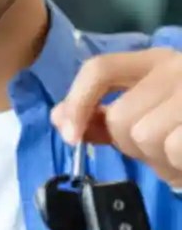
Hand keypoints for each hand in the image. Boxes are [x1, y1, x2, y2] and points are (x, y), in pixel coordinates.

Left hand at [51, 47, 181, 185]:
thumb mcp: (152, 114)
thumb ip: (105, 115)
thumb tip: (61, 119)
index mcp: (157, 62)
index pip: (99, 69)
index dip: (77, 102)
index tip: (70, 136)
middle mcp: (178, 67)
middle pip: (121, 118)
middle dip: (134, 149)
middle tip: (163, 154)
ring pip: (145, 137)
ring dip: (161, 163)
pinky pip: (174, 149)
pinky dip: (180, 167)